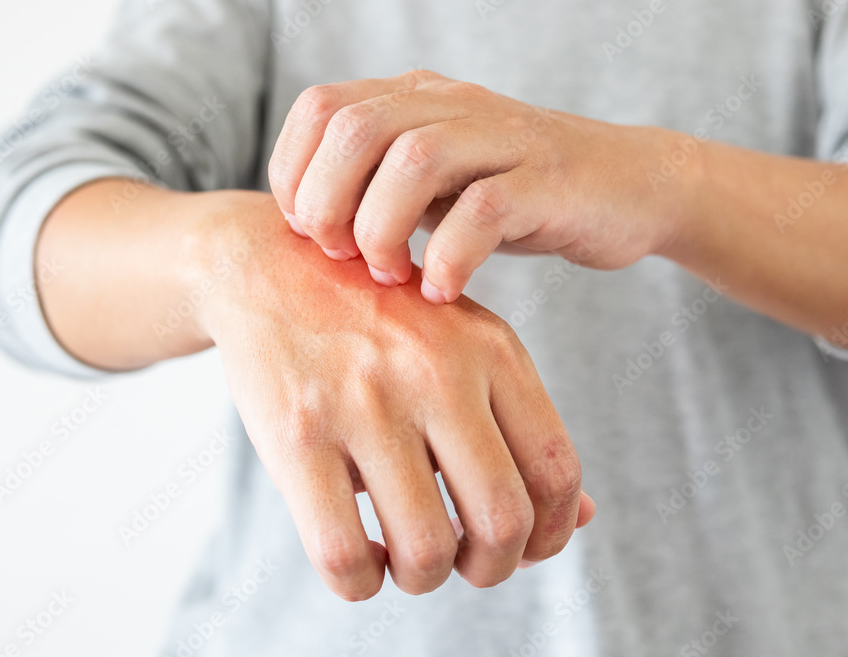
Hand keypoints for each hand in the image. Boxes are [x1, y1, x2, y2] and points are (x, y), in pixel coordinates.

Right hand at [194, 197, 595, 600]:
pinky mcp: (297, 434)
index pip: (555, 469)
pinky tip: (360, 558)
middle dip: (493, 567)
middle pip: (502, 520)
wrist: (269, 265)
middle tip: (467, 563)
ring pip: (426, 551)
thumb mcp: (465, 345)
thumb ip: (521, 426)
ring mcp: (364, 403)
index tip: (524, 549)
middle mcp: (436, 374)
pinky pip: (342, 554)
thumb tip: (579, 518)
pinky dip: (359, 582)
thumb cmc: (379, 318)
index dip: (551, 533)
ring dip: (424, 579)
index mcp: (490, 349)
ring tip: (408, 559)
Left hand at [269, 70, 692, 303]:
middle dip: (327, 202)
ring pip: (414, 159)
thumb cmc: (522, 195)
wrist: (632, 186)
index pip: (322, 108)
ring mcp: (504, 140)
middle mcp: (454, 107)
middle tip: (342, 256)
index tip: (306, 232)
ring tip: (390, 274)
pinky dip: (450, 257)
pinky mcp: (548, 182)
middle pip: (355, 128)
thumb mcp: (440, 183)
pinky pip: (485, 210)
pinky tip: (444, 288)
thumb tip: (306, 229)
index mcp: (417, 100)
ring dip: (382, 228)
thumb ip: (379, 189)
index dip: (295, 172)